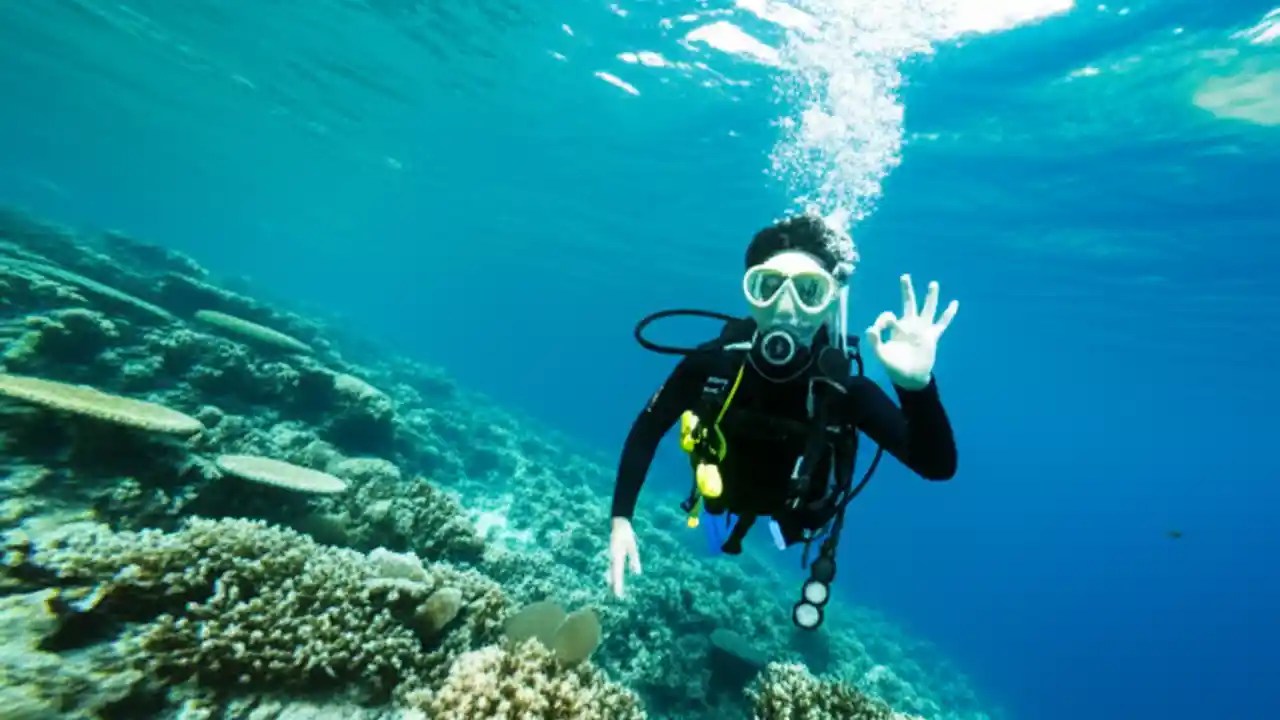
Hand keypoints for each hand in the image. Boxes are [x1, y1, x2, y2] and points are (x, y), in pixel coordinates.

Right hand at [607, 517, 641, 597]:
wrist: (619, 524)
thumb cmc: (627, 535)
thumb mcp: (633, 547)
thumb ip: (634, 559)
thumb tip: (637, 573)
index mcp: (617, 556)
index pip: (618, 573)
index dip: (618, 584)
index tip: (619, 593)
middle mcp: (613, 558)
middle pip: (614, 574)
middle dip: (616, 585)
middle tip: (618, 596)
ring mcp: (612, 556)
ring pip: (612, 570)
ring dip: (614, 580)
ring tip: (616, 590)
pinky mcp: (613, 554)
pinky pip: (613, 566)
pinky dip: (613, 574)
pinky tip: (612, 579)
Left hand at [866, 274, 957, 389]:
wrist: (910, 378)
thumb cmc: (894, 366)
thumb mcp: (880, 354)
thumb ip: (874, 341)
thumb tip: (870, 328)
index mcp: (895, 329)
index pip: (889, 316)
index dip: (883, 318)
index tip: (878, 328)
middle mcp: (909, 326)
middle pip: (909, 303)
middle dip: (906, 290)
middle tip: (904, 276)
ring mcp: (922, 330)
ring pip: (927, 309)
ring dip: (930, 297)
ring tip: (933, 284)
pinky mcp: (932, 336)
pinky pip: (942, 323)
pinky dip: (948, 314)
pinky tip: (954, 303)